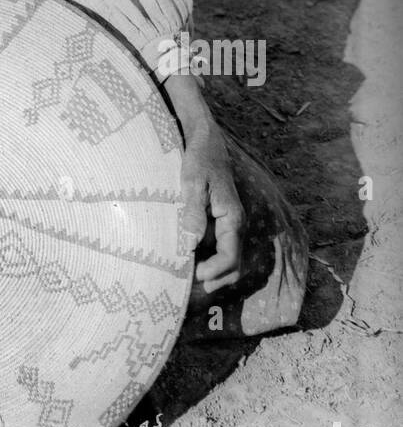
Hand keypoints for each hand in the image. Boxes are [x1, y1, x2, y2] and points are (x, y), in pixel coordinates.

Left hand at [179, 119, 244, 293]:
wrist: (205, 141)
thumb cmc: (199, 160)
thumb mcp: (192, 183)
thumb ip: (193, 212)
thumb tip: (191, 243)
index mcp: (232, 218)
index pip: (230, 256)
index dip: (214, 271)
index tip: (195, 275)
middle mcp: (236, 224)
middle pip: (234, 264)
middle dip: (217, 278)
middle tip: (193, 285)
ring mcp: (230, 223)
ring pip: (230, 257)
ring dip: (215, 271)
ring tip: (193, 278)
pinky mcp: (222, 219)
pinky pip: (222, 247)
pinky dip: (212, 259)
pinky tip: (193, 259)